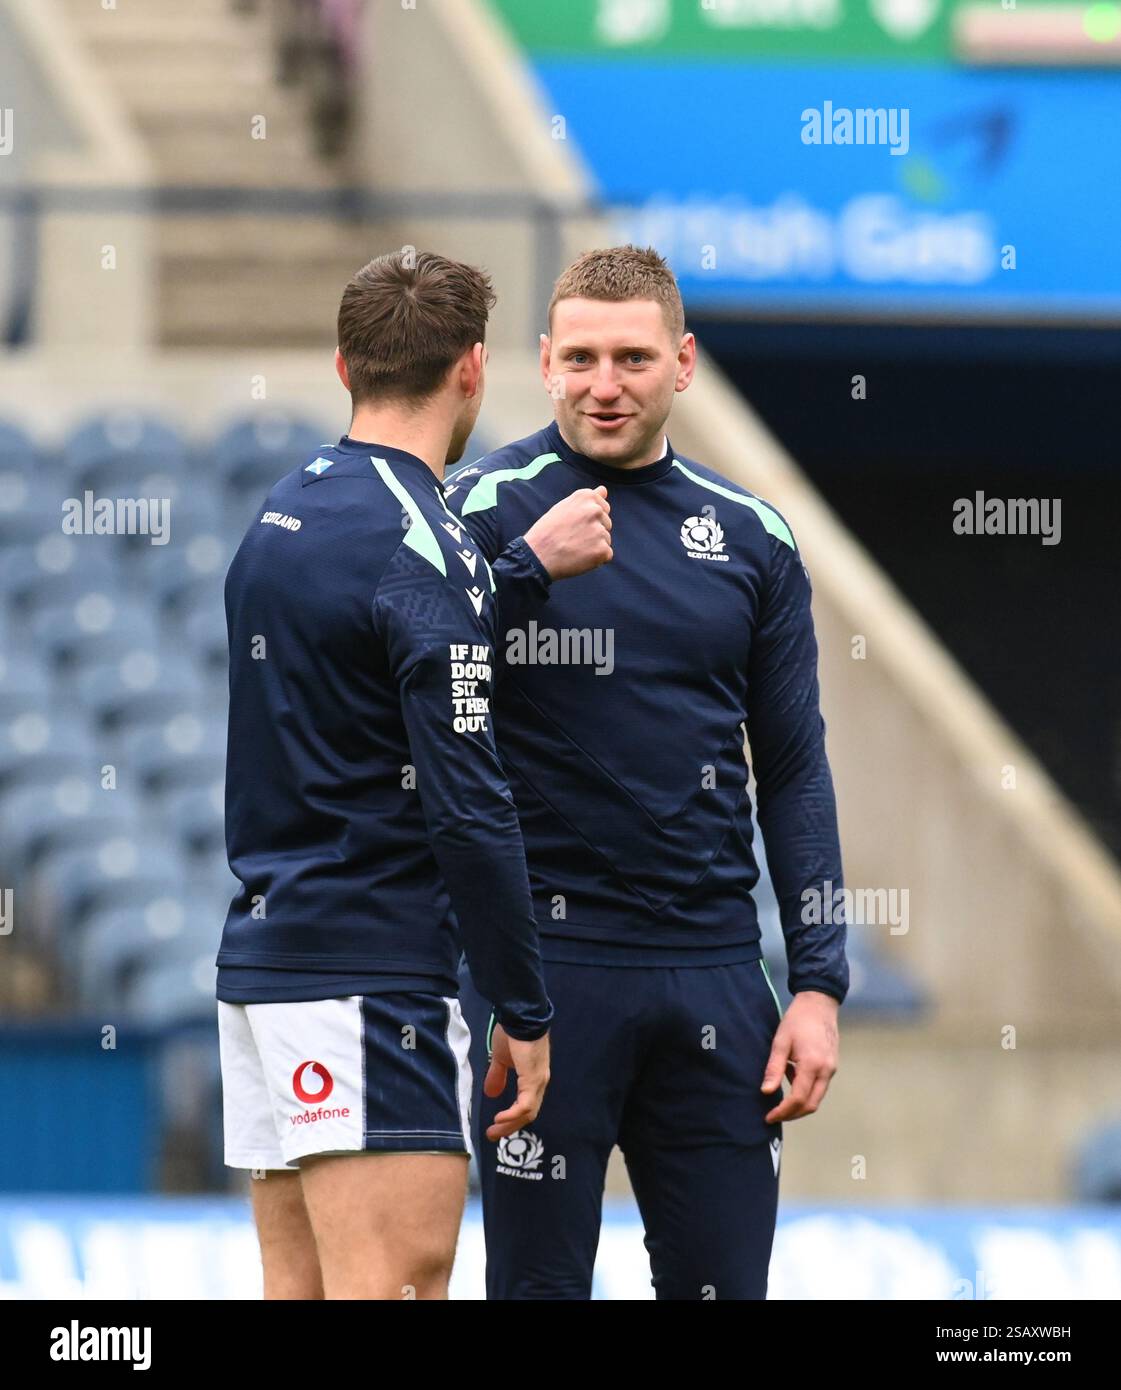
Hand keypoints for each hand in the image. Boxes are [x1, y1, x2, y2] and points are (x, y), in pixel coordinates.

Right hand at [483, 1023, 550, 1140]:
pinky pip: (525, 1105)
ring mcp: (538, 1082)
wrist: (519, 1018)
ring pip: (528, 1112)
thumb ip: (498, 1075)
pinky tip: (499, 1118)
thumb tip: (490, 1093)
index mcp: (533, 1077)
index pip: (526, 1104)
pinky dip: (512, 1115)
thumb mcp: (501, 1058)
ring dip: (510, 1124)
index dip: (512, 1117)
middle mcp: (539, 1082)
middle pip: (528, 1113)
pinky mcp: (533, 1080)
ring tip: (494, 1130)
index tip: (495, 1126)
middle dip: (510, 1126)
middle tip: (493, 1135)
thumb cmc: (511, 1034)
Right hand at [522, 486, 611, 579]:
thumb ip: (586, 500)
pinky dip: (596, 559)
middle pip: (606, 523)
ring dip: (594, 545)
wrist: (538, 556)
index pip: (603, 508)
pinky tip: (580, 557)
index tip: (575, 525)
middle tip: (573, 537)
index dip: (589, 520)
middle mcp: (596, 510)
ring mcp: (600, 530)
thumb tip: (603, 490)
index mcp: (586, 497)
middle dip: (594, 531)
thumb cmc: (547, 531)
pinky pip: (607, 554)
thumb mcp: (563, 507)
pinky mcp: (602, 550)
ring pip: (606, 539)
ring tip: (574, 548)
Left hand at [761, 990, 838, 1122]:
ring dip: (799, 1103)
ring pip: (817, 1098)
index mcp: (812, 1065)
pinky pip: (819, 1086)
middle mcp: (826, 1070)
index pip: (799, 1099)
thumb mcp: (780, 1042)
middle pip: (811, 1105)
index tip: (768, 1117)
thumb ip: (774, 1068)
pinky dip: (805, 1090)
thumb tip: (766, 1092)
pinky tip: (791, 1078)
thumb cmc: (797, 1020)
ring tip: (780, 1098)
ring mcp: (831, 1069)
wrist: (819, 1004)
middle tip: (774, 1115)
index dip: (783, 1112)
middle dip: (792, 1114)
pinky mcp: (832, 1066)